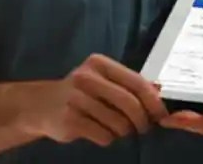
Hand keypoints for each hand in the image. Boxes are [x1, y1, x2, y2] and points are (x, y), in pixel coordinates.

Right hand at [23, 54, 168, 146]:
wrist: (41, 105)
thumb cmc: (80, 93)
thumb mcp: (103, 80)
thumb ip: (128, 84)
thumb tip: (159, 90)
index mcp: (99, 64)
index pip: (136, 82)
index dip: (153, 101)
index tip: (161, 115)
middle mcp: (87, 78)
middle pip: (129, 103)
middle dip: (141, 121)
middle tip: (142, 128)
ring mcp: (76, 99)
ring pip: (118, 123)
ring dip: (122, 131)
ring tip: (114, 128)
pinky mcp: (69, 120)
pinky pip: (103, 135)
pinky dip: (107, 138)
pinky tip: (99, 131)